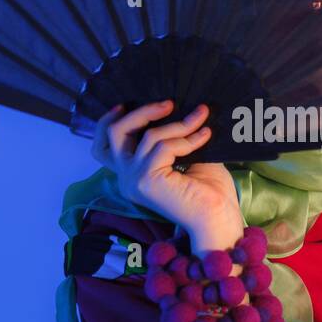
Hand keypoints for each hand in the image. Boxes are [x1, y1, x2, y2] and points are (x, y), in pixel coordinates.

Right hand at [90, 101, 244, 253]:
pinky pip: (164, 147)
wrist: (219, 218)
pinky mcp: (146, 181)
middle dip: (141, 112)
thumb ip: (173, 138)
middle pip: (114, 134)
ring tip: (200, 118)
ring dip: (178, 124)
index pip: (102, 148)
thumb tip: (177, 107)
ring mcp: (133, 180)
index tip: (127, 104)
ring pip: (147, 136)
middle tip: (169, 104)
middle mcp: (126, 179)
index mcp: (132, 175)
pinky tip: (204, 137)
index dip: (108, 121)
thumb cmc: (209, 192)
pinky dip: (186, 139)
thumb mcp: (187, 157)